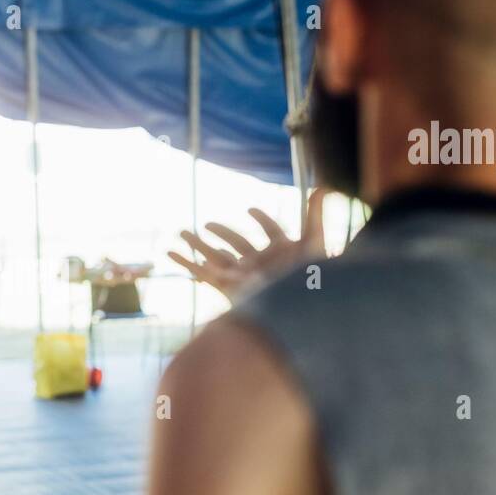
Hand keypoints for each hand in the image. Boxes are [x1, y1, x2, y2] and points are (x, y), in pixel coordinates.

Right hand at [168, 188, 325, 302]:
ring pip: (215, 255)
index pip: (270, 231)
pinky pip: (202, 272)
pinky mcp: (227, 285)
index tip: (250, 210)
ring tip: (180, 232)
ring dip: (197, 245)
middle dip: (221, 233)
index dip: (261, 220)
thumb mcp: (314, 241)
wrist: (295, 306)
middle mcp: (259, 263)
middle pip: (237, 243)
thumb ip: (315, 215)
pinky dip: (186, 263)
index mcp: (280, 252)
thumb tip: (324, 187)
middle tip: (206, 224)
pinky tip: (171, 253)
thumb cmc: (309, 279)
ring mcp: (241, 275)